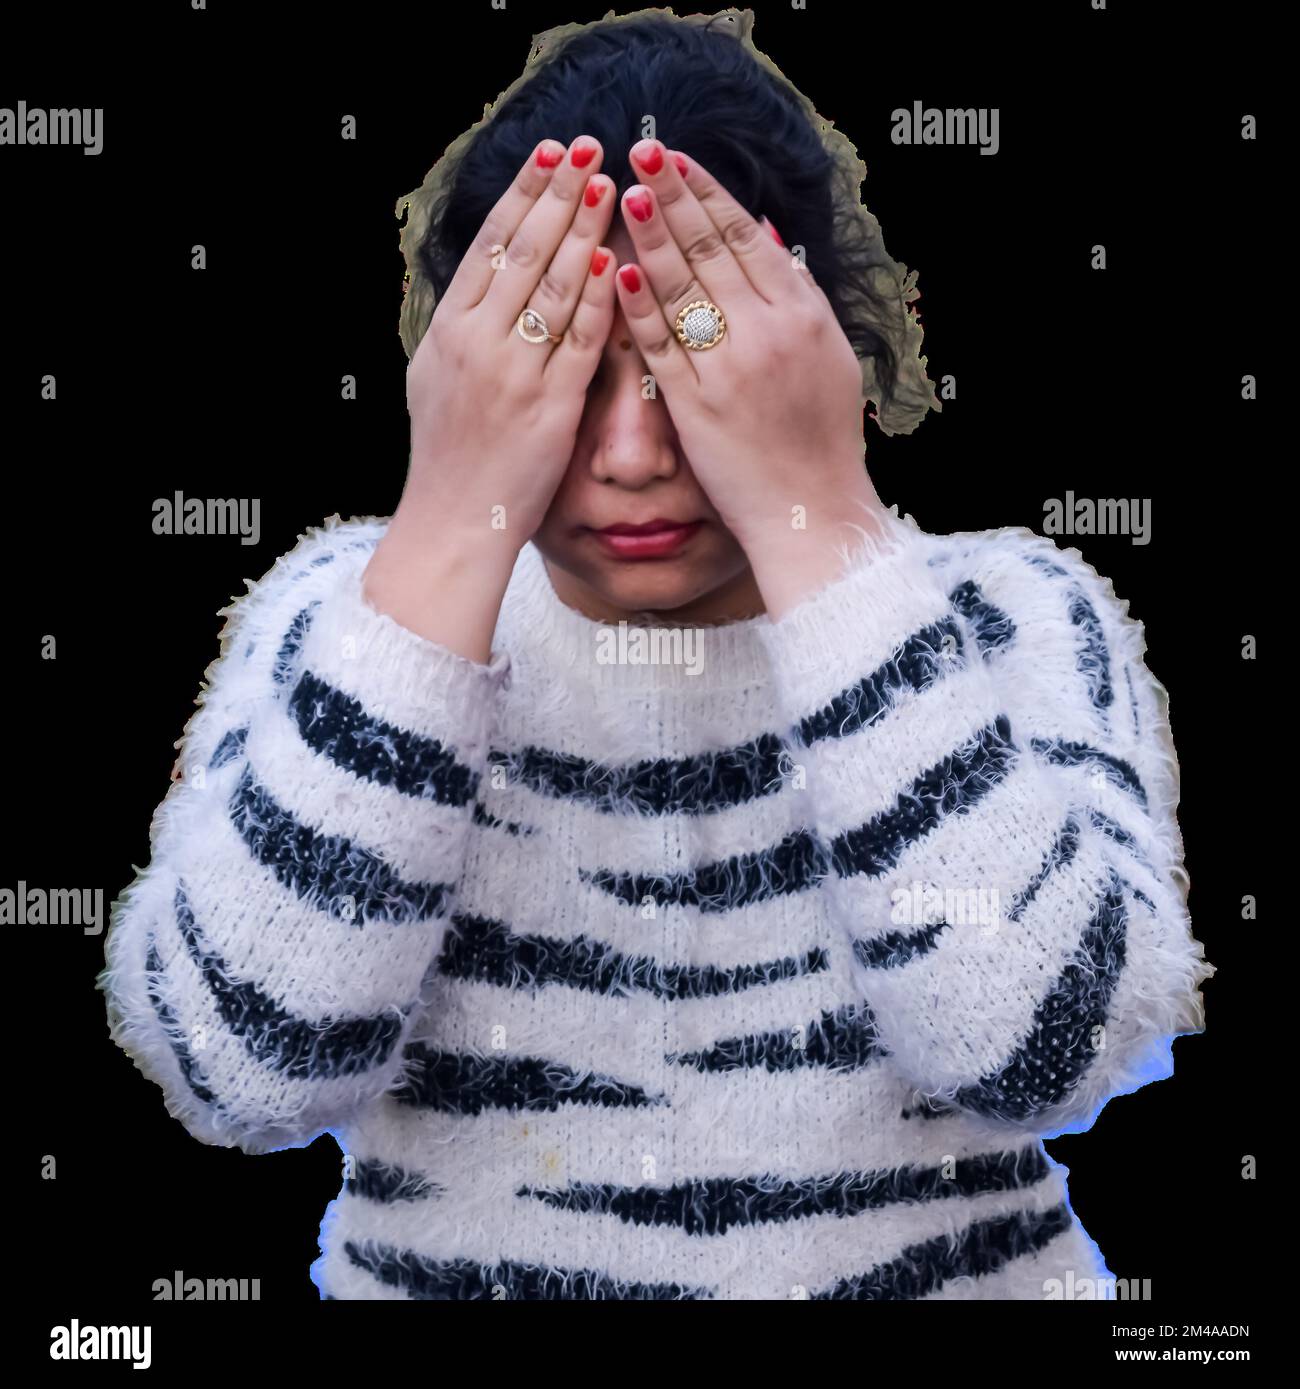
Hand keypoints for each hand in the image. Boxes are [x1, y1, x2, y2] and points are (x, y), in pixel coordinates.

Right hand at [365, 134, 618, 661]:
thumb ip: (463, 330)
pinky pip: (576, 342)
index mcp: (448, 330)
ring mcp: (511, 373)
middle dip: (556, 193)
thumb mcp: (437, 380)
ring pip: (549, 284)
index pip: (489, 245)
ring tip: (610, 184)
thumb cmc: (450, 457)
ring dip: (581, 228)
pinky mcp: (546, 407)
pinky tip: (612, 261)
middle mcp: (475, 341)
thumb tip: (484, 284)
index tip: (550, 155)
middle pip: (521, 251)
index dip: (522, 195)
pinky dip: (594, 299)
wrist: (452, 522)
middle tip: (588, 147)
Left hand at [613, 140, 889, 613]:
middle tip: (640, 151)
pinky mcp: (697, 405)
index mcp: (803, 314)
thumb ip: (798, 297)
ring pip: (683, 287)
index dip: (708, 194)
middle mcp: (768, 331)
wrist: (812, 510)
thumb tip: (770, 238)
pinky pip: (661, 345)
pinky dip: (639, 305)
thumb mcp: (829, 357)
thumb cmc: (822, 439)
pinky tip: (617, 269)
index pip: (745, 237)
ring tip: (621, 193)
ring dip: (651, 235)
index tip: (677, 159)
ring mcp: (730, 367)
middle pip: (711, 249)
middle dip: (672, 195)